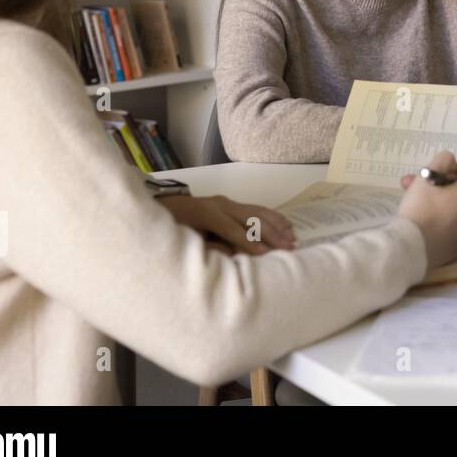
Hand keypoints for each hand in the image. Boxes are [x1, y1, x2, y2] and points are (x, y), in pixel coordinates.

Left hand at [158, 194, 295, 254]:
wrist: (164, 209)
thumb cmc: (172, 229)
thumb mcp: (183, 242)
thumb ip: (208, 248)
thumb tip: (232, 254)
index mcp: (206, 213)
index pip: (231, 229)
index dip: (248, 242)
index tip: (265, 254)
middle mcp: (220, 204)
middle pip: (250, 219)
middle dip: (271, 234)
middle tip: (288, 247)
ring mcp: (228, 202)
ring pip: (258, 212)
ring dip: (277, 225)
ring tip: (292, 238)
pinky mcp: (233, 204)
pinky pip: (258, 209)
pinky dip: (274, 217)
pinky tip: (286, 224)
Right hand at [397, 151, 456, 267]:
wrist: (412, 248)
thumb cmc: (420, 208)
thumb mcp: (427, 176)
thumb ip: (442, 160)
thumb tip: (449, 160)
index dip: (452, 168)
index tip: (434, 172)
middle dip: (438, 184)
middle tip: (414, 184)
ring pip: (455, 209)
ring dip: (438, 201)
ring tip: (413, 202)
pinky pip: (453, 227)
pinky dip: (442, 221)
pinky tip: (424, 222)